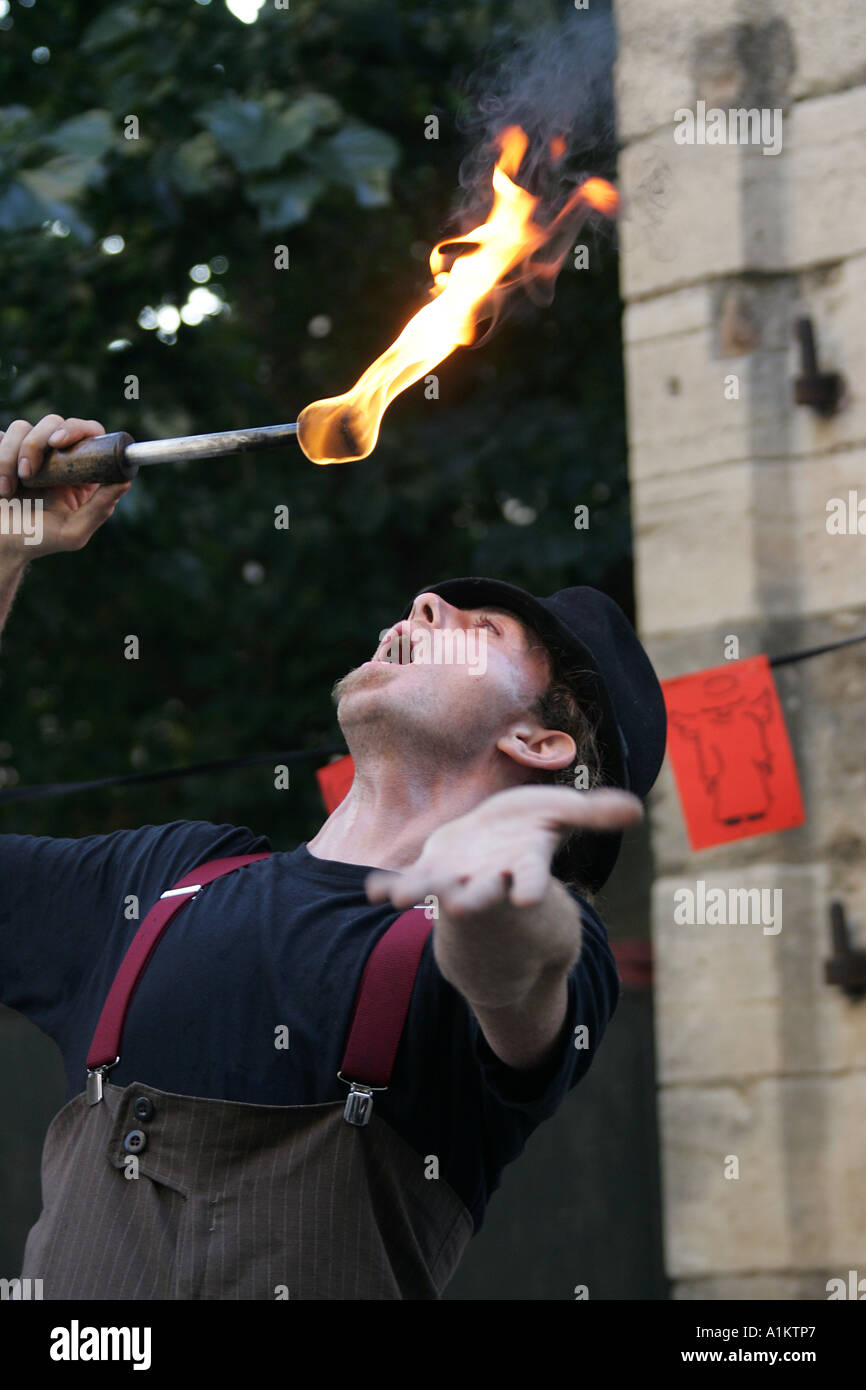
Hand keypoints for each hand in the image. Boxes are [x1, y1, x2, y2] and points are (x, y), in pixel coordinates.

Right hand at [0, 414, 131, 559]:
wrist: (2, 545)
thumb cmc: (38, 540)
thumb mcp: (74, 532)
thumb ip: (100, 509)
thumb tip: (125, 482)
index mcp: (80, 472)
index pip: (89, 434)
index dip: (79, 429)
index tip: (59, 441)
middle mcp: (56, 457)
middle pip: (54, 422)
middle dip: (36, 443)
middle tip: (27, 474)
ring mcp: (29, 452)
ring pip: (22, 428)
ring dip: (11, 456)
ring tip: (7, 490)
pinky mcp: (4, 451)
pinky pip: (1, 436)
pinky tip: (1, 487)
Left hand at [365, 784, 643, 914]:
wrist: (493, 843)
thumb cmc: (530, 828)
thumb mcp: (560, 814)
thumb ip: (593, 814)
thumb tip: (636, 809)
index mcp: (523, 864)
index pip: (530, 876)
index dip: (529, 885)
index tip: (525, 897)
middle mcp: (491, 877)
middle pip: (484, 891)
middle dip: (475, 897)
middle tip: (464, 905)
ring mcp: (460, 877)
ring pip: (441, 889)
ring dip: (422, 892)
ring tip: (399, 898)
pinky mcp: (432, 871)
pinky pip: (410, 882)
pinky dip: (392, 887)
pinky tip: (374, 891)